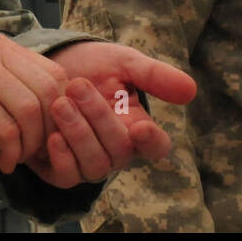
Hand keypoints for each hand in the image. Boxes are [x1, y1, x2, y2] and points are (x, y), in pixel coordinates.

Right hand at [0, 33, 70, 172]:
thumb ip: (11, 95)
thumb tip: (46, 124)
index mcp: (1, 46)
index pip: (55, 73)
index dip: (61, 110)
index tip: (49, 136)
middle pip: (49, 90)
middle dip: (50, 129)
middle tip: (38, 152)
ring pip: (30, 109)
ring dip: (30, 144)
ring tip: (16, 158)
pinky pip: (6, 126)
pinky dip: (11, 150)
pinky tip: (2, 161)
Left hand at [22, 42, 195, 187]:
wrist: (50, 66)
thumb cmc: (93, 67)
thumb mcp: (123, 62)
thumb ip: (154, 75)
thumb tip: (191, 90)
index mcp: (137, 128)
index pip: (156, 146)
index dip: (151, 141)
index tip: (140, 126)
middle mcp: (116, 151)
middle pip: (120, 152)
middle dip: (98, 118)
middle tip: (78, 86)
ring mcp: (89, 162)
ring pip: (95, 166)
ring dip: (78, 134)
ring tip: (60, 103)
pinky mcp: (60, 169)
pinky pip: (67, 177)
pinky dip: (62, 158)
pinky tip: (53, 135)